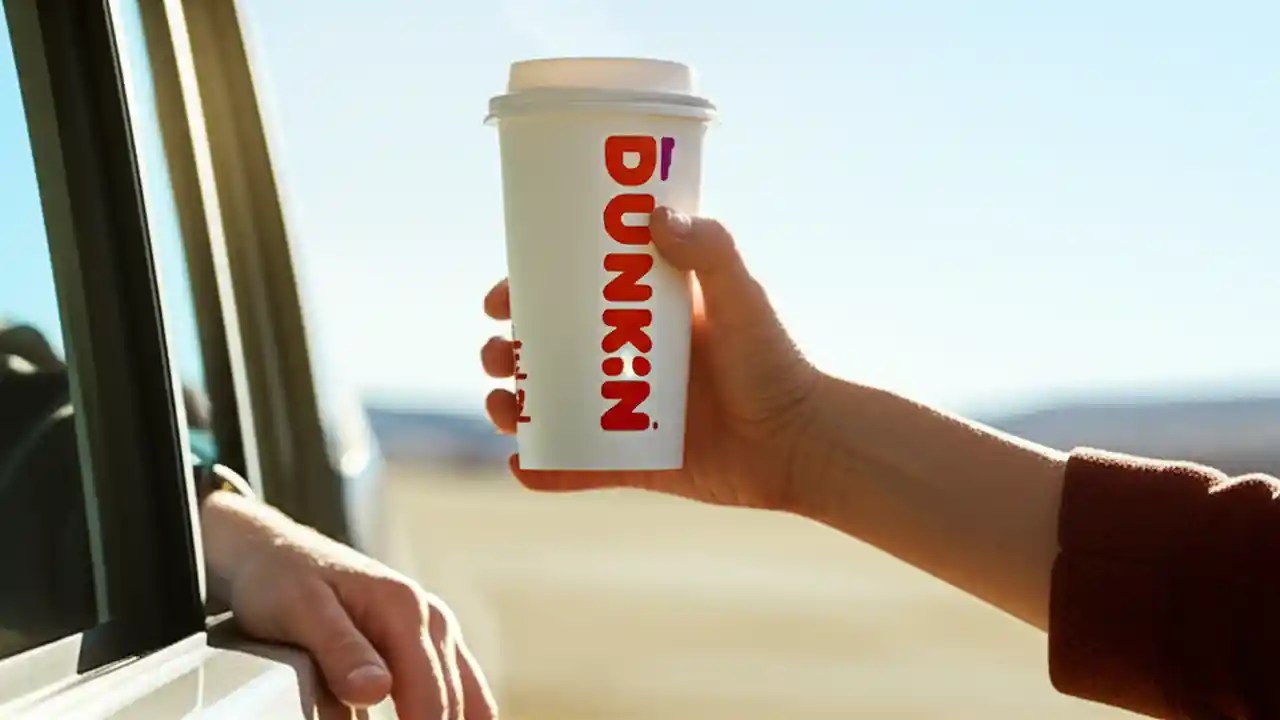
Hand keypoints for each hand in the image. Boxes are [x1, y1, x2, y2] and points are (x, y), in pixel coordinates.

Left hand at [202, 490, 495, 719]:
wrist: (273, 553)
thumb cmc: (282, 578)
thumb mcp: (300, 610)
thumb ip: (341, 649)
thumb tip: (377, 690)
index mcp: (406, 610)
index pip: (431, 695)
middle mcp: (431, 619)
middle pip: (452, 701)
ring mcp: (432, 632)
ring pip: (461, 697)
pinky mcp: (422, 647)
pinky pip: (449, 691)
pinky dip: (439, 715)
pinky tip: (413, 718)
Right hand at [481, 207, 821, 511]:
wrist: (801, 444)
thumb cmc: (775, 363)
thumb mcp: (743, 299)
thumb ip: (711, 251)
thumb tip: (654, 215)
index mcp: (640, 317)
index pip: (567, 296)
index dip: (524, 295)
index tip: (498, 299)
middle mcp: (626, 363)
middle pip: (543, 352)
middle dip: (505, 353)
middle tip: (495, 355)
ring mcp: (624, 416)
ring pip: (550, 409)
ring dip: (512, 409)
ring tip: (503, 410)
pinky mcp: (634, 464)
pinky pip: (577, 467)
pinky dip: (545, 469)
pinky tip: (523, 466)